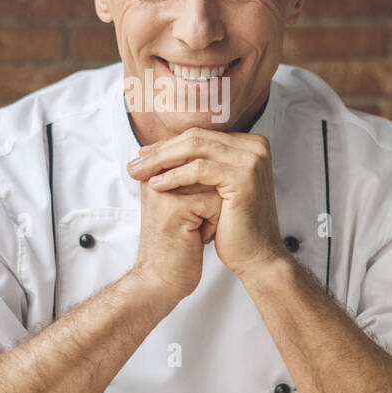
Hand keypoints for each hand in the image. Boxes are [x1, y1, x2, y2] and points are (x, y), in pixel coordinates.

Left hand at [127, 129, 288, 280]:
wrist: (256, 256)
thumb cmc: (233, 226)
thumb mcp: (215, 188)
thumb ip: (200, 164)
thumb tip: (159, 148)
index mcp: (249, 144)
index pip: (200, 136)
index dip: (168, 145)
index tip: (142, 157)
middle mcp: (255, 146)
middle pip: (196, 138)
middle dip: (160, 151)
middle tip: (134, 164)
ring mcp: (252, 159)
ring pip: (195, 148)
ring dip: (162, 160)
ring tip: (139, 173)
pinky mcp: (243, 176)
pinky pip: (200, 169)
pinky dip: (175, 176)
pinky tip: (157, 185)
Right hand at [130, 170, 221, 303]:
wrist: (160, 280)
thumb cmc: (176, 245)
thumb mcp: (183, 206)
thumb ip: (194, 180)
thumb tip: (222, 159)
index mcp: (155, 174)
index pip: (198, 160)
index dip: (208, 189)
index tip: (197, 212)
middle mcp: (156, 177)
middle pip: (208, 170)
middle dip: (212, 199)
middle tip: (198, 222)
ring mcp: (164, 191)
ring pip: (216, 185)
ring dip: (215, 211)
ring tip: (196, 229)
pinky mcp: (176, 208)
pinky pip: (216, 203)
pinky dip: (215, 224)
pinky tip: (197, 238)